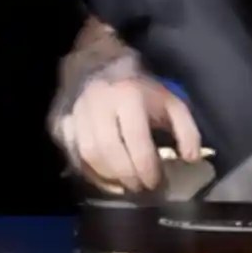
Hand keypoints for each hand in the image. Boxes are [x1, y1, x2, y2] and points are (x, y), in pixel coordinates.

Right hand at [56, 77, 201, 193]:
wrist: (97, 64)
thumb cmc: (139, 88)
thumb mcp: (170, 101)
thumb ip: (186, 130)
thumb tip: (191, 159)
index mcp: (128, 96)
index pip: (135, 138)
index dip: (146, 166)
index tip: (155, 182)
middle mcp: (97, 103)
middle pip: (108, 150)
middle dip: (127, 176)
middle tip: (140, 188)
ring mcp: (75, 112)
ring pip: (88, 155)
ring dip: (108, 177)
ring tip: (125, 186)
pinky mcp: (60, 122)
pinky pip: (72, 154)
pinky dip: (89, 173)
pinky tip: (106, 180)